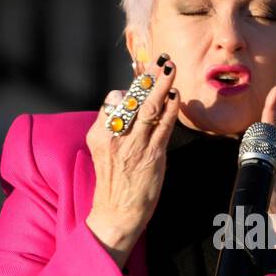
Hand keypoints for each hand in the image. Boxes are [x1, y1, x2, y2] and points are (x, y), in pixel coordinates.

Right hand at [84, 53, 182, 267]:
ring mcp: (134, 146)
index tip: (141, 74)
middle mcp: (115, 137)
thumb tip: (129, 104)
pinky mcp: (152, 155)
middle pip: (131, 99)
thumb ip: (115, 128)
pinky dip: (170, 108)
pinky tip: (176, 97)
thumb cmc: (113, 182)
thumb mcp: (105, 151)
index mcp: (99, 134)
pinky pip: (163, 126)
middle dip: (147, 78)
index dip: (129, 87)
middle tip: (161, 62)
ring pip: (148, 108)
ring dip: (162, 86)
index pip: (113, 101)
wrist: (117, 213)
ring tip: (171, 69)